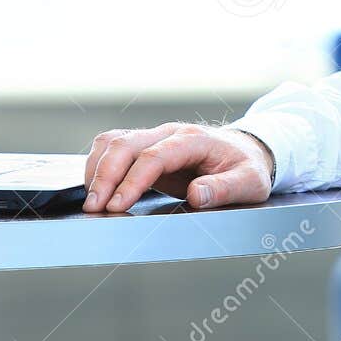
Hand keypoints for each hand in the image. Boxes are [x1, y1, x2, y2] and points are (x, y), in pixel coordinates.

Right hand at [82, 123, 273, 212]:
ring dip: (97, 168)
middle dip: (105, 175)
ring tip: (92, 200)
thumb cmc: (246, 167)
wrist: (245, 151)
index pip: (154, 156)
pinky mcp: (146, 147)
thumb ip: (224, 188)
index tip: (117, 205)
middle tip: (94, 207)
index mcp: (194, 139)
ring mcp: (156, 137)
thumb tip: (196, 195)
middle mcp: (170, 133)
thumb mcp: (248, 182)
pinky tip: (96, 186)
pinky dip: (99, 164)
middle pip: (126, 144)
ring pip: (114, 141)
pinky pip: (114, 147)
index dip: (133, 180)